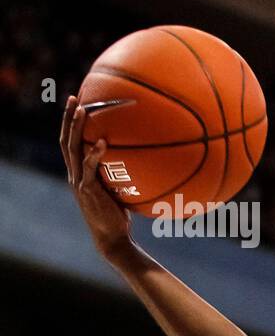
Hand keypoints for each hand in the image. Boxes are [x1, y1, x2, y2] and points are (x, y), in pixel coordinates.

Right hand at [59, 95, 132, 260]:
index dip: (70, 124)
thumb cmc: (120, 215)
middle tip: (74, 98)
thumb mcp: (120, 190)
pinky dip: (94, 154)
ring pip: (72, 149)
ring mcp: (79, 181)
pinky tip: (102, 142)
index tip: (77, 104)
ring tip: (83, 110)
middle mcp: (74, 174)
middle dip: (68, 118)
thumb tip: (146, 159)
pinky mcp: (88, 190)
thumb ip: (123, 174)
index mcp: (79, 173)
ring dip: (76, 128)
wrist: (113, 237)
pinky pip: (89, 168)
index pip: (71, 143)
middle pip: (66, 140)